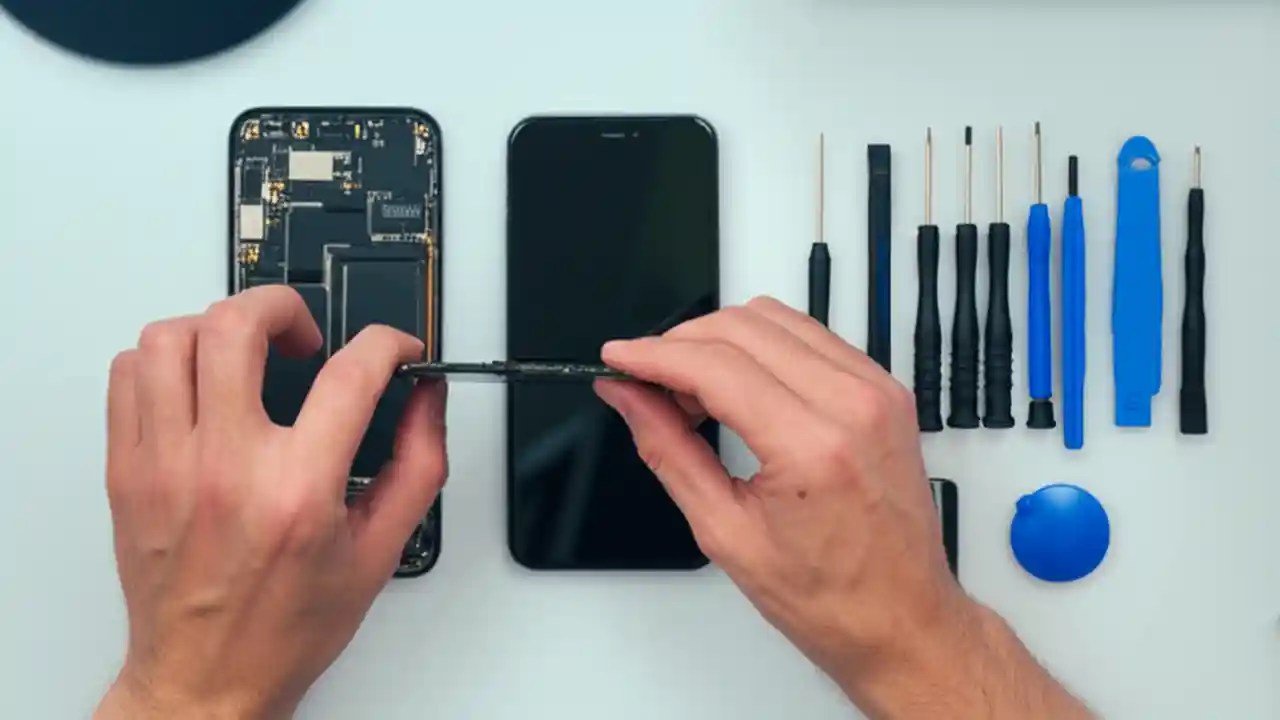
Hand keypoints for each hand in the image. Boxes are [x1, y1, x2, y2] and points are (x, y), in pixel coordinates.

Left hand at [95, 286, 446, 719]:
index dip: (386, 344)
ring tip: (245, 352)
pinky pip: (127, 376)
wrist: (207, 677)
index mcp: (298, 491)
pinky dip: (166, 360)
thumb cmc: (284, 626)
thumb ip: (418, 466)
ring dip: (217, 327)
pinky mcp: (128, 471)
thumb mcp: (380, 551)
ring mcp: (166, 465)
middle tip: (305, 335)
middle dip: (285, 307)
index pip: (349, 375)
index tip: (394, 349)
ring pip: (170, 339)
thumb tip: (426, 402)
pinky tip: (198, 382)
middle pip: (237, 327)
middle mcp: (225, 469)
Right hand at [596, 297, 1088, 718]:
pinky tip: (740, 387)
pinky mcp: (886, 390)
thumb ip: (669, 450)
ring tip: (694, 391)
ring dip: (721, 340)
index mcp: (812, 446)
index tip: (619, 358)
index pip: (714, 364)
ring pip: (775, 317)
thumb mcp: (725, 532)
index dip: (653, 354)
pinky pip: (811, 336)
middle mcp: (852, 406)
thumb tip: (629, 397)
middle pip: (742, 326)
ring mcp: (876, 391)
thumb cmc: (831, 596)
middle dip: (681, 343)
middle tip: (650, 384)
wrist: (902, 619)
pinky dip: (763, 348)